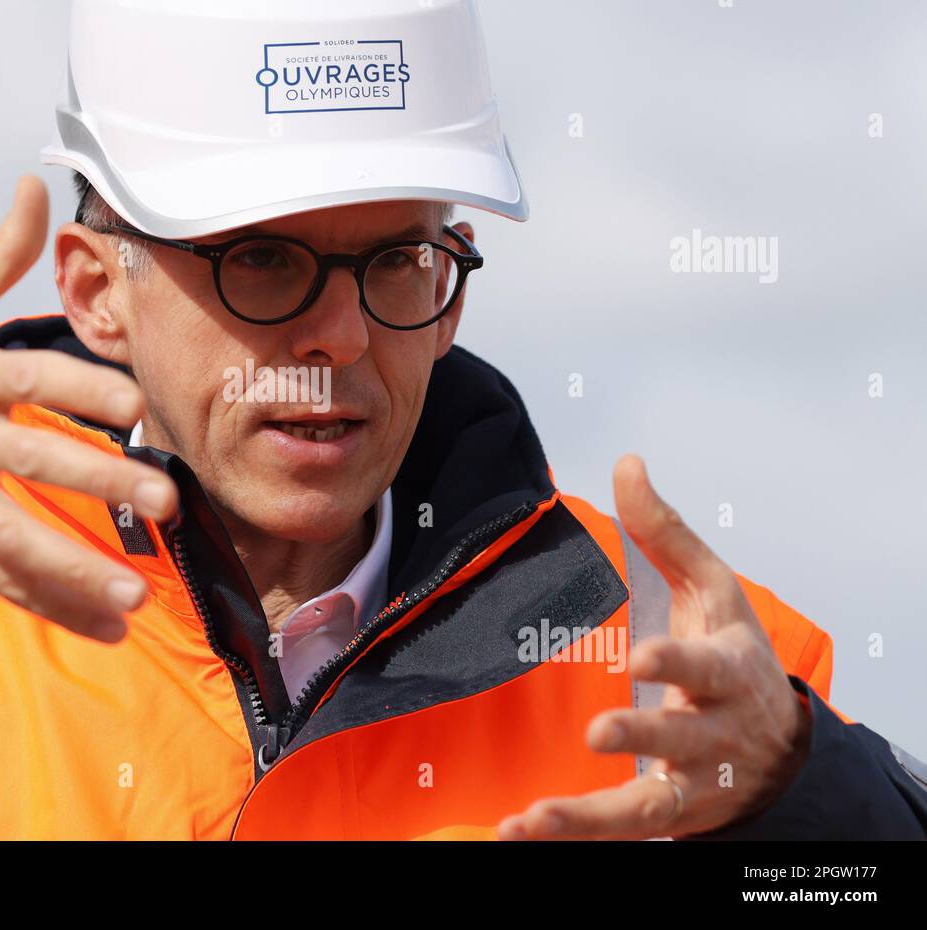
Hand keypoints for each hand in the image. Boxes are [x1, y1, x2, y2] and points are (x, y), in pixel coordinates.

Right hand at [0, 175, 177, 643]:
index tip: (134, 405)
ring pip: (12, 537)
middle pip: (29, 463)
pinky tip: (105, 623)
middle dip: (99, 483)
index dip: (80, 390)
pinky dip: (52, 604)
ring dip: (74, 568)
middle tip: (164, 499)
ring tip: (135, 593)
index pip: (25, 380)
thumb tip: (32, 182)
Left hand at [497, 454, 811, 838]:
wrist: (780, 751)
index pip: (707, 670)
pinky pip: (619, 833)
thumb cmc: (738, 657)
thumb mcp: (715, 590)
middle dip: (643, 737)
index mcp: (729, 673)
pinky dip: (572, 836)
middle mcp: (714, 735)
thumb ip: (667, 532)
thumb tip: (627, 463)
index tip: (644, 659)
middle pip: (681, 742)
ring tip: (534, 818)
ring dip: (590, 816)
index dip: (678, 665)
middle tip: (599, 732)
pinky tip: (518, 833)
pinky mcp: (666, 816)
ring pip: (647, 809)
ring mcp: (691, 785)